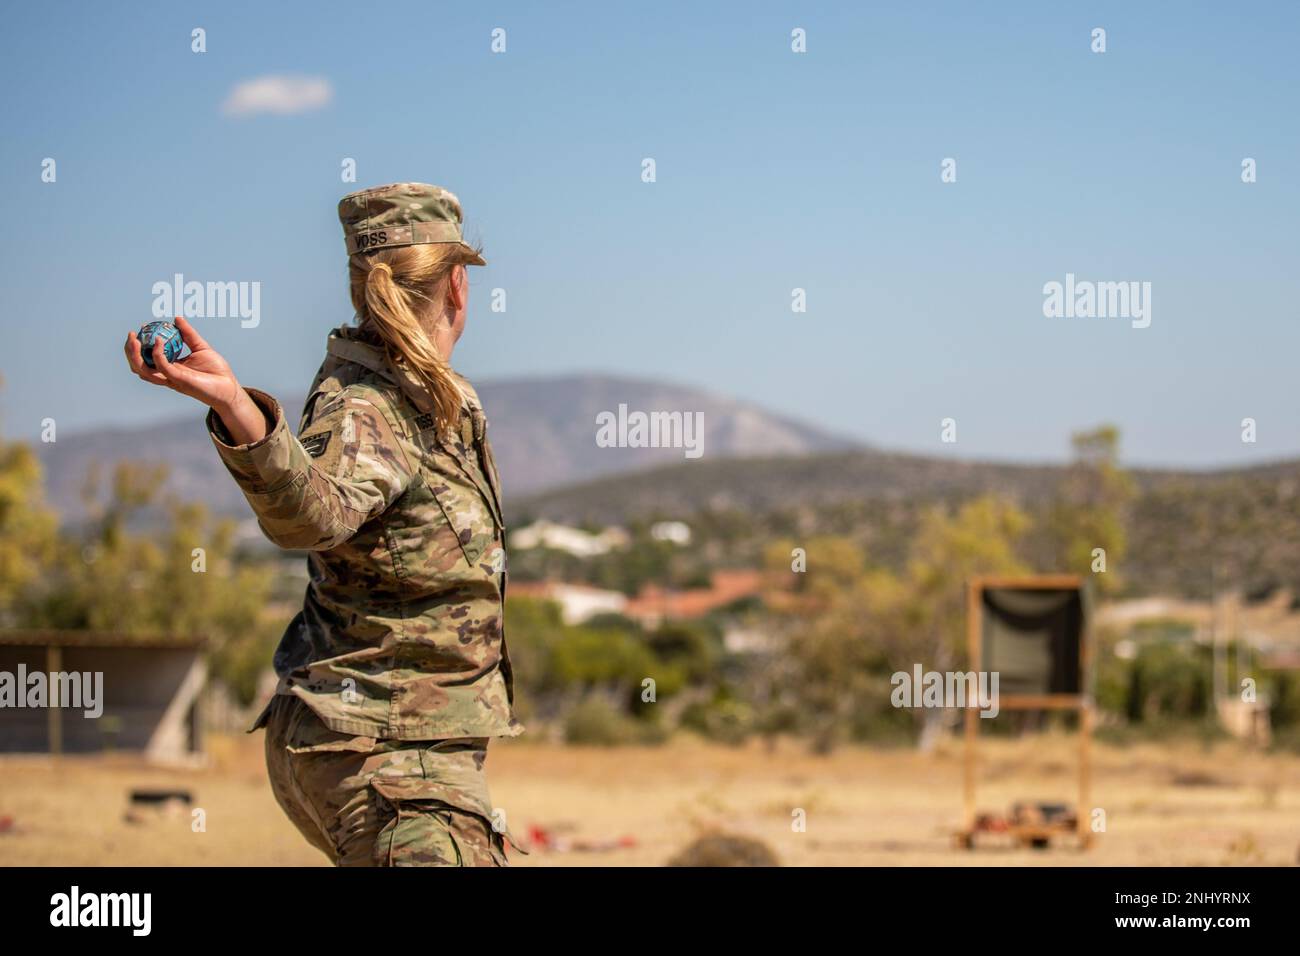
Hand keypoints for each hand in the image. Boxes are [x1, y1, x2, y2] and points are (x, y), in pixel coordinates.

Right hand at [124, 316, 241, 411]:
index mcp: (170, 367)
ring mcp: (171, 378)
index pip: (147, 357)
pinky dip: (157, 354)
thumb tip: (176, 318)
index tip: (142, 327)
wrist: (229, 387)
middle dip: (130, 351)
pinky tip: (160, 341)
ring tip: (136, 339)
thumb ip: (188, 334)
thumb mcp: (201, 347)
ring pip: (143, 370)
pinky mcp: (178, 380)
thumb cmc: (216, 371)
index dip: (140, 344)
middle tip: (132, 334)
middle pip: (139, 366)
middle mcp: (167, 374)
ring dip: (135, 355)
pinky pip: (162, 367)